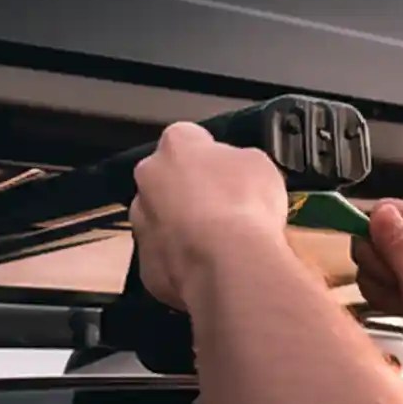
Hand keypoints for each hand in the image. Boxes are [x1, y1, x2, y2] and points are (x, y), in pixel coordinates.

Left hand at [130, 122, 287, 309]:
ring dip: (184, 227)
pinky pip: (165, 257)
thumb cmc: (244, 206)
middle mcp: (149, 178)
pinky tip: (210, 266)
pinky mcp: (146, 263)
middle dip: (190, 190)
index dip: (210, 155)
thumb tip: (236, 173)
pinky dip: (183, 261)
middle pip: (167, 178)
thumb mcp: (260, 165)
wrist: (228, 265)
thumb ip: (238, 162)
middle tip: (224, 207)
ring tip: (219, 242)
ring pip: (161, 219)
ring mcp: (142, 222)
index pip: (188, 137)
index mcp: (177, 144)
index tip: (227, 170)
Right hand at [352, 200, 402, 388]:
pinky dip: (384, 299)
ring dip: (381, 288)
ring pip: (372, 261)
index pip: (386, 209)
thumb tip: (378, 212)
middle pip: (374, 235)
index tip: (392, 270)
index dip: (377, 239)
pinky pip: (378, 281)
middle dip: (380, 268)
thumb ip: (400, 246)